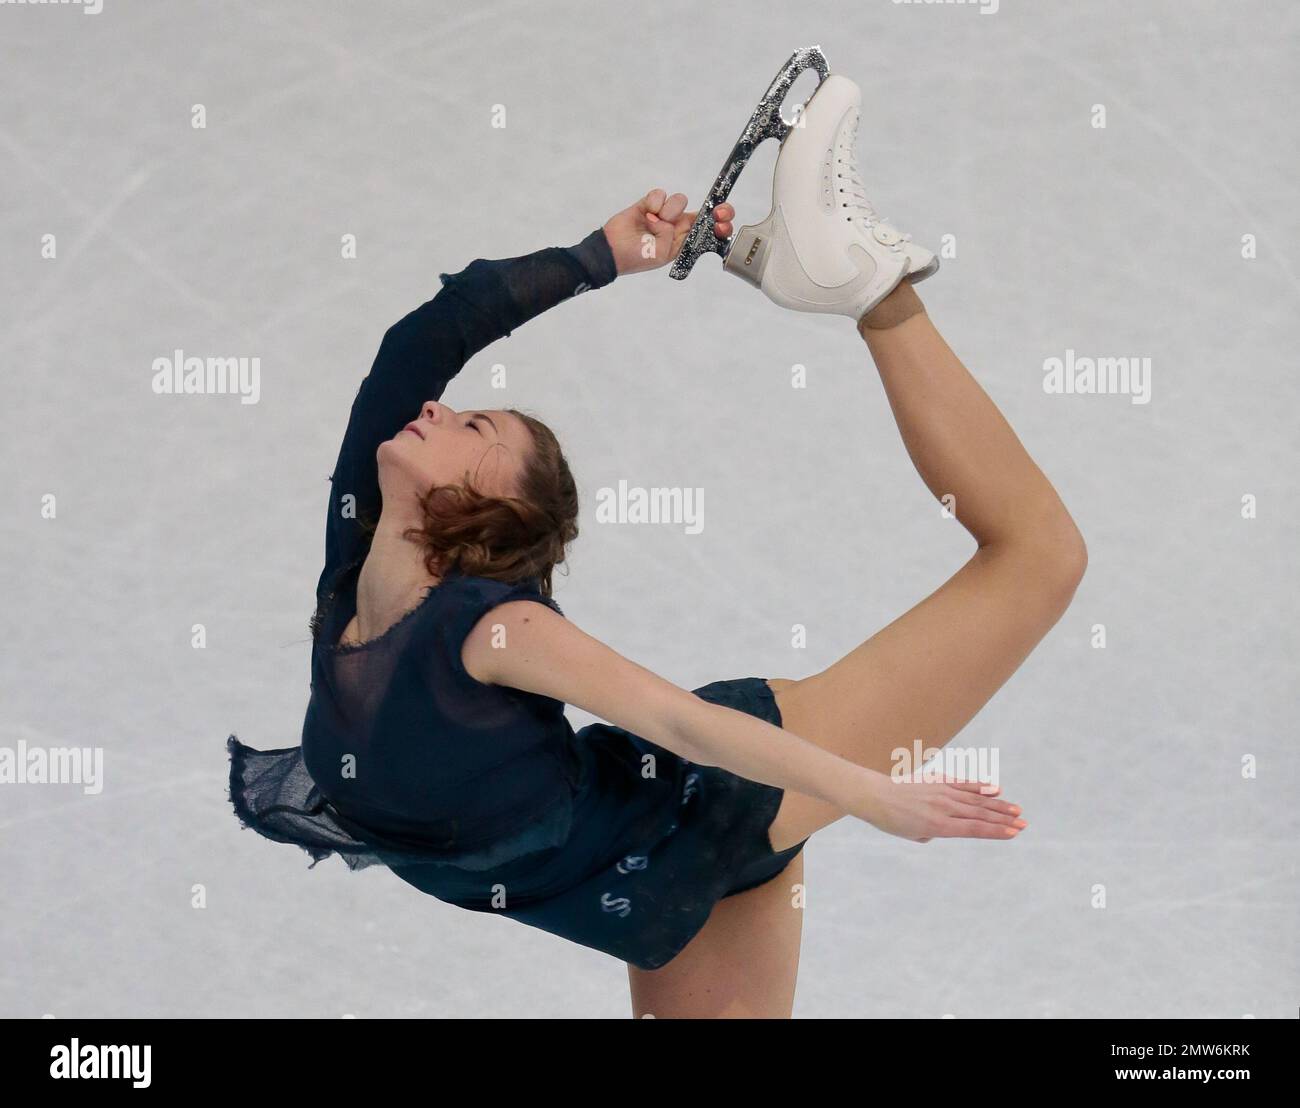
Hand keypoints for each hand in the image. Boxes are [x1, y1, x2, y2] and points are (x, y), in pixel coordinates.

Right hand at [602, 189, 734, 275]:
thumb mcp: (662, 254)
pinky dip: (654, 203)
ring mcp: (664, 213)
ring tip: (652, 222)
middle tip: (717, 212)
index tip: (724, 219)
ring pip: (680, 200)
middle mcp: (678, 225)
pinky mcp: (650, 203)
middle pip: (704, 211)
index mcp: (685, 241)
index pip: (709, 230)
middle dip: (715, 209)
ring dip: (669, 211)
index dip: (721, 223)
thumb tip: (669, 219)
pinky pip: (660, 194)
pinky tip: (645, 214)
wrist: (611, 250)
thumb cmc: (636, 257)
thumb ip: (673, 236)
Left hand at [852, 771, 1026, 843]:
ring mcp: (942, 792)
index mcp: (939, 825)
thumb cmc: (891, 820)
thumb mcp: (914, 835)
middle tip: (1024, 824)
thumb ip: (936, 832)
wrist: (874, 795)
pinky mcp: (937, 781)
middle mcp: (944, 807)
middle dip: (1004, 820)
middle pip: (980, 814)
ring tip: (1016, 810)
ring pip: (975, 799)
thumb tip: (951, 824)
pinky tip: (993, 788)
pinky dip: (979, 786)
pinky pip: (962, 784)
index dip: (996, 831)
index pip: (974, 829)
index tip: (1014, 832)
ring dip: (997, 805)